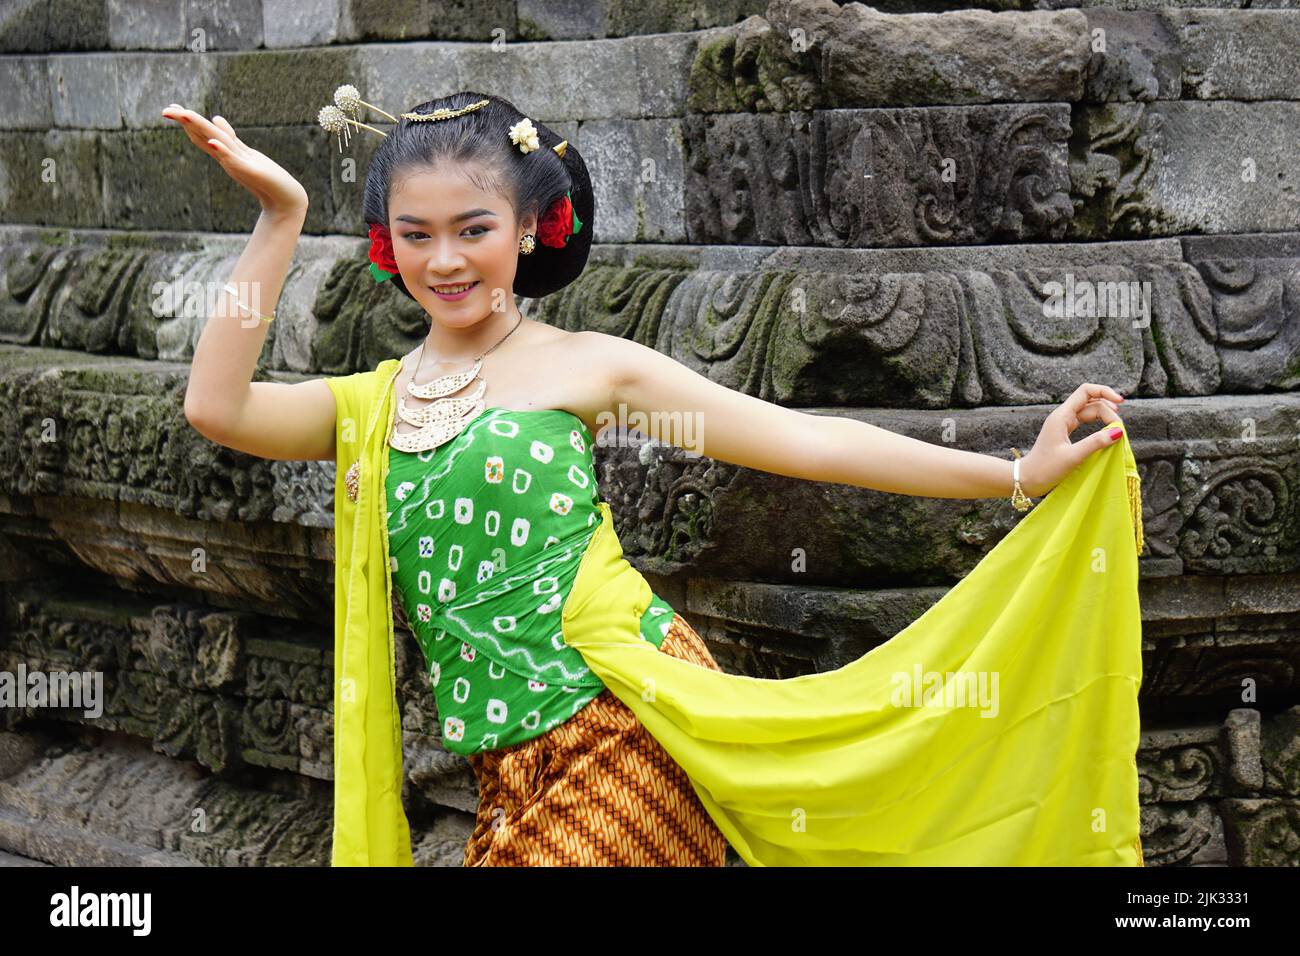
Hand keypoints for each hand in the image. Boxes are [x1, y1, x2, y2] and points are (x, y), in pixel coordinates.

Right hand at [161, 104, 308, 215]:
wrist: (285, 199)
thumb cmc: (265, 177)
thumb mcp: (244, 153)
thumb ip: (229, 138)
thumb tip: (215, 118)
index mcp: (226, 151)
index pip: (202, 133)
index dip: (188, 121)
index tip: (171, 107)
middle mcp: (228, 157)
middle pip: (203, 136)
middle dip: (187, 122)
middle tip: (165, 111)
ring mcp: (238, 164)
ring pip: (215, 143)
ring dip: (200, 130)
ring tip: (184, 116)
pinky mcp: (251, 172)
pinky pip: (234, 160)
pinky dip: (223, 151)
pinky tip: (214, 143)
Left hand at [1018, 383, 1126, 496]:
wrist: (1027, 479)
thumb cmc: (1045, 469)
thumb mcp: (1072, 456)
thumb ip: (1095, 443)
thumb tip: (1118, 431)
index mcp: (1061, 416)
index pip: (1085, 391)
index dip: (1105, 392)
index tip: (1121, 404)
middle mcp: (1063, 416)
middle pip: (1091, 402)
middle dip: (1108, 410)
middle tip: (1120, 429)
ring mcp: (1064, 424)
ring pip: (1089, 411)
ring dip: (1104, 417)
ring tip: (1117, 429)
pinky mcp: (1065, 433)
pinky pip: (1085, 421)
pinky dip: (1098, 424)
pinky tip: (1107, 432)